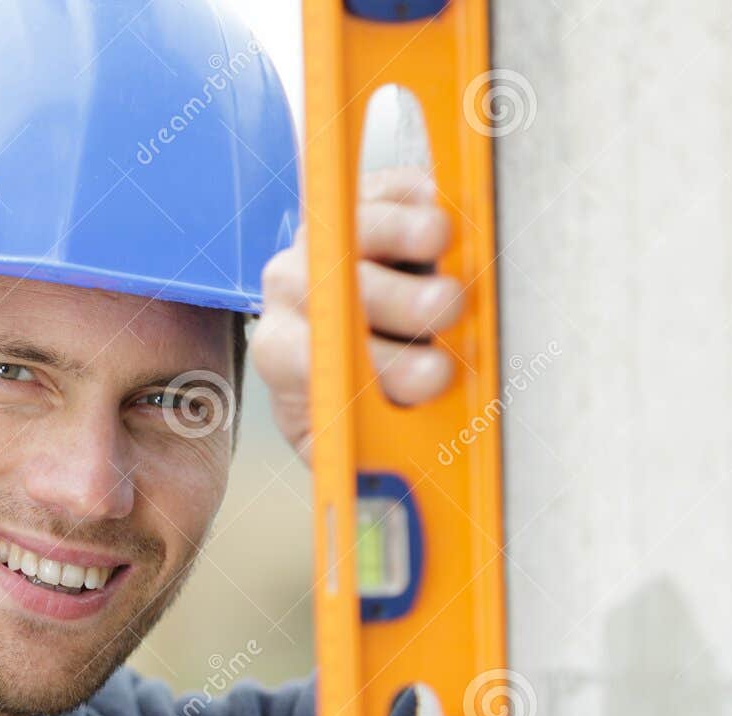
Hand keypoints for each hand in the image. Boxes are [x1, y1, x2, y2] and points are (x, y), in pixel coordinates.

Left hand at [249, 165, 464, 464]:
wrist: (354, 335)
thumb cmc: (360, 402)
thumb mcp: (351, 445)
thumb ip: (364, 462)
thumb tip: (391, 512)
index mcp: (280, 351)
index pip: (301, 356)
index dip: (368, 366)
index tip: (425, 378)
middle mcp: (290, 287)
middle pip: (340, 288)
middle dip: (403, 311)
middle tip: (447, 324)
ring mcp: (323, 235)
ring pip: (368, 229)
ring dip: (416, 249)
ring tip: (451, 275)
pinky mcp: (365, 195)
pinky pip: (398, 188)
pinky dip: (430, 207)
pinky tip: (448, 234)